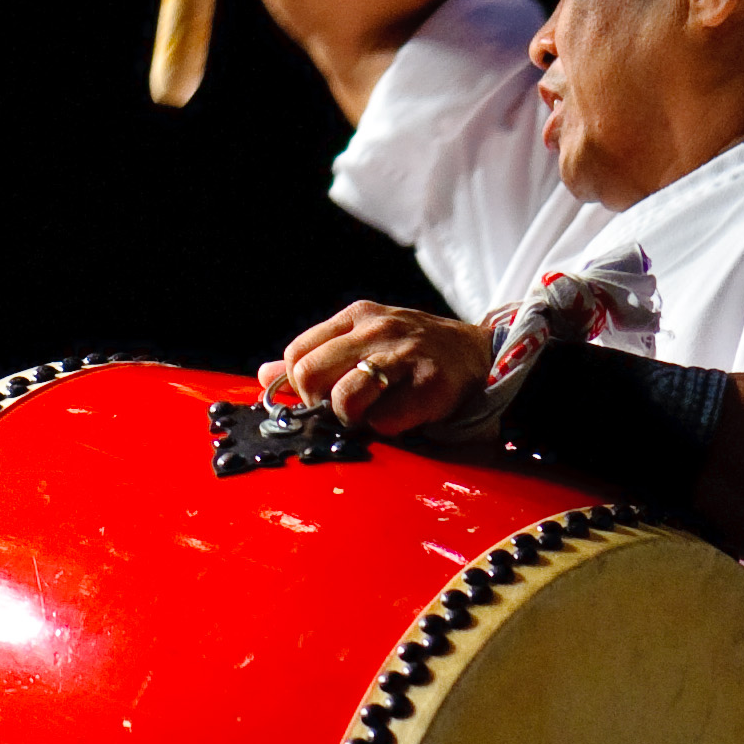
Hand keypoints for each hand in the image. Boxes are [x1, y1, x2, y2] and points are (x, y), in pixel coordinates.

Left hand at [258, 301, 493, 435]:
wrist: (481, 353)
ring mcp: (404, 355)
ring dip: (352, 418)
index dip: (301, 383)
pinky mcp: (430, 385)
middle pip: (309, 374)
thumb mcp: (365, 341)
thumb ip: (316, 356)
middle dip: (319, 402)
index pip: (297, 353)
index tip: (322, 394)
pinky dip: (386, 428)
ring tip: (372, 415)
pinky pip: (384, 419)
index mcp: (357, 316)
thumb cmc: (414, 353)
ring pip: (344, 397)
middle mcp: (377, 329)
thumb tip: (262, 375)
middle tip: (343, 409)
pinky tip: (400, 418)